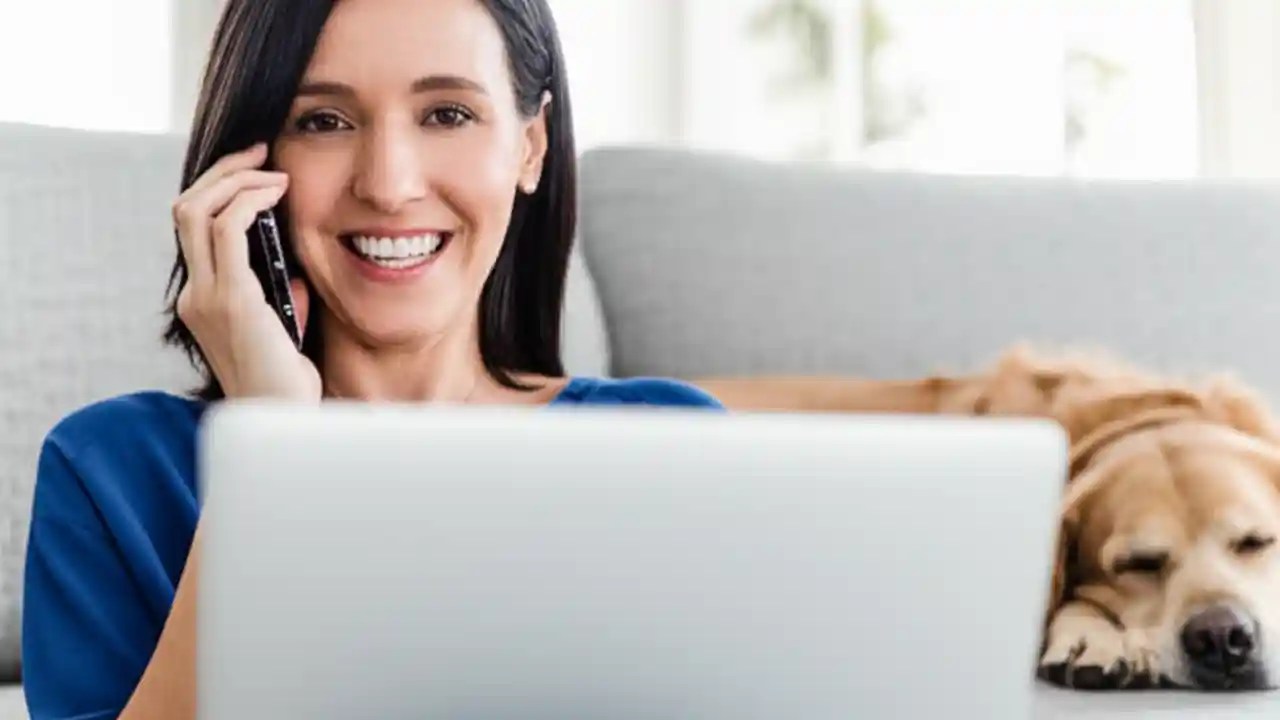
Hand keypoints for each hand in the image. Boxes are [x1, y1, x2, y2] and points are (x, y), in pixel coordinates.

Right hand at [172, 143, 320, 400]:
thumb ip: (280, 292)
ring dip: (237, 179)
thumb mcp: (284, 325)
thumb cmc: (290, 380)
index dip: (219, 191)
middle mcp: (194, 295)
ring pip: (197, 210)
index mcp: (202, 299)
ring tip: (274, 172)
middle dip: (222, 171)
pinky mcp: (232, 300)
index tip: (257, 171)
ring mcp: (207, 297)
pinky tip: (277, 193)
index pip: (194, 228)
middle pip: (185, 208)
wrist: (285, 421)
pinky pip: (228, 229)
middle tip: (261, 152)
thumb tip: (297, 262)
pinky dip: (250, 200)